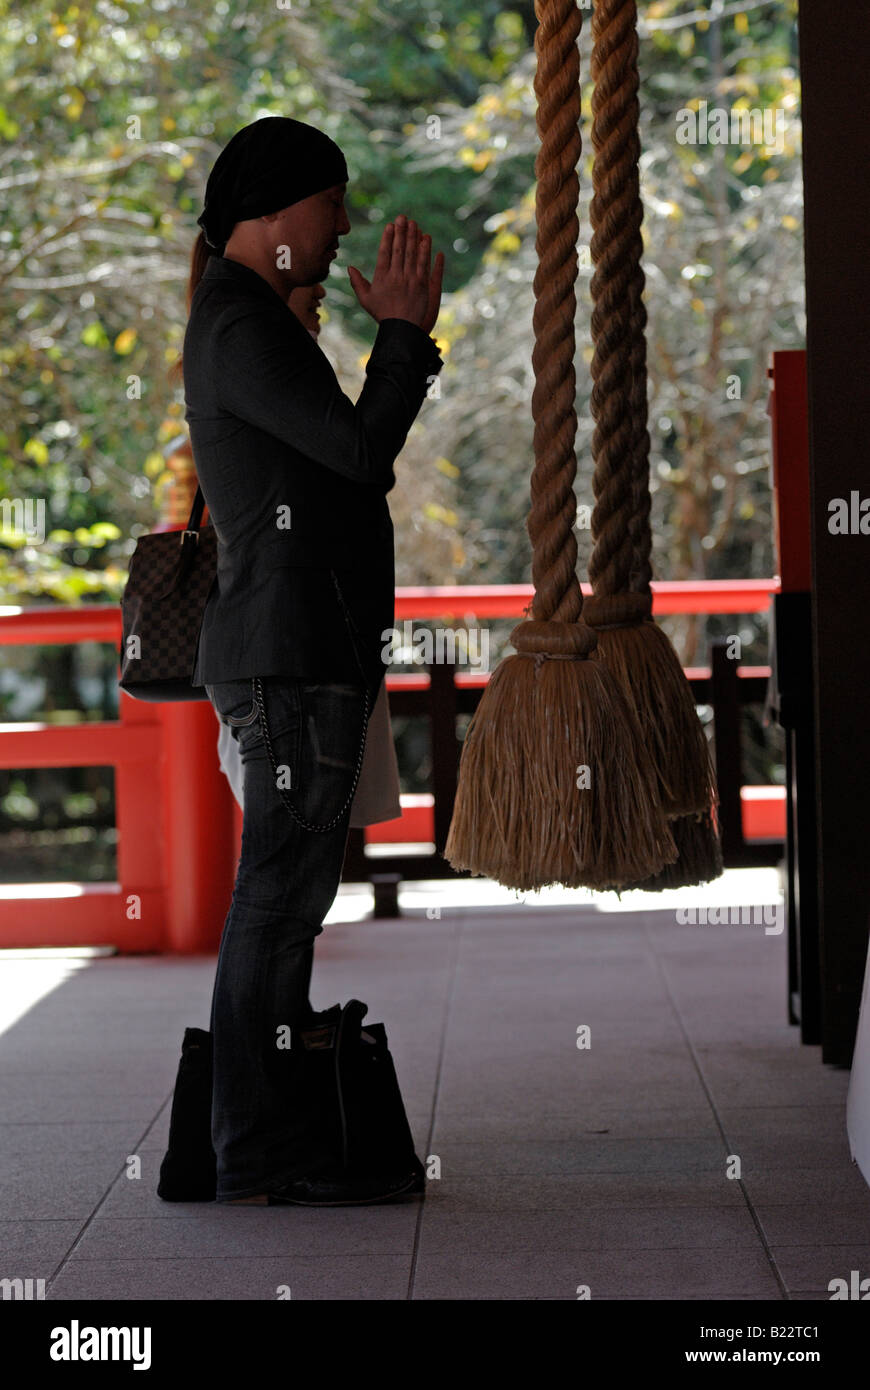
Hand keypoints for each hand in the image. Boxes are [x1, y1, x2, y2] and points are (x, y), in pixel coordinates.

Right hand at [347, 215, 444, 333]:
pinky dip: (424, 251)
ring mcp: (409, 280)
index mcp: (382, 278)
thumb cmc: (382, 314)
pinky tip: (426, 239)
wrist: (401, 329)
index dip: (388, 238)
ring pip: (412, 254)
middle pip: (399, 250)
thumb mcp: (366, 300)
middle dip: (401, 232)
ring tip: (414, 223)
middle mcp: (396, 277)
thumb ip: (358, 282)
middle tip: (403, 217)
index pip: (385, 253)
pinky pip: (423, 264)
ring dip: (413, 236)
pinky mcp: (421, 285)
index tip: (390, 225)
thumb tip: (349, 267)